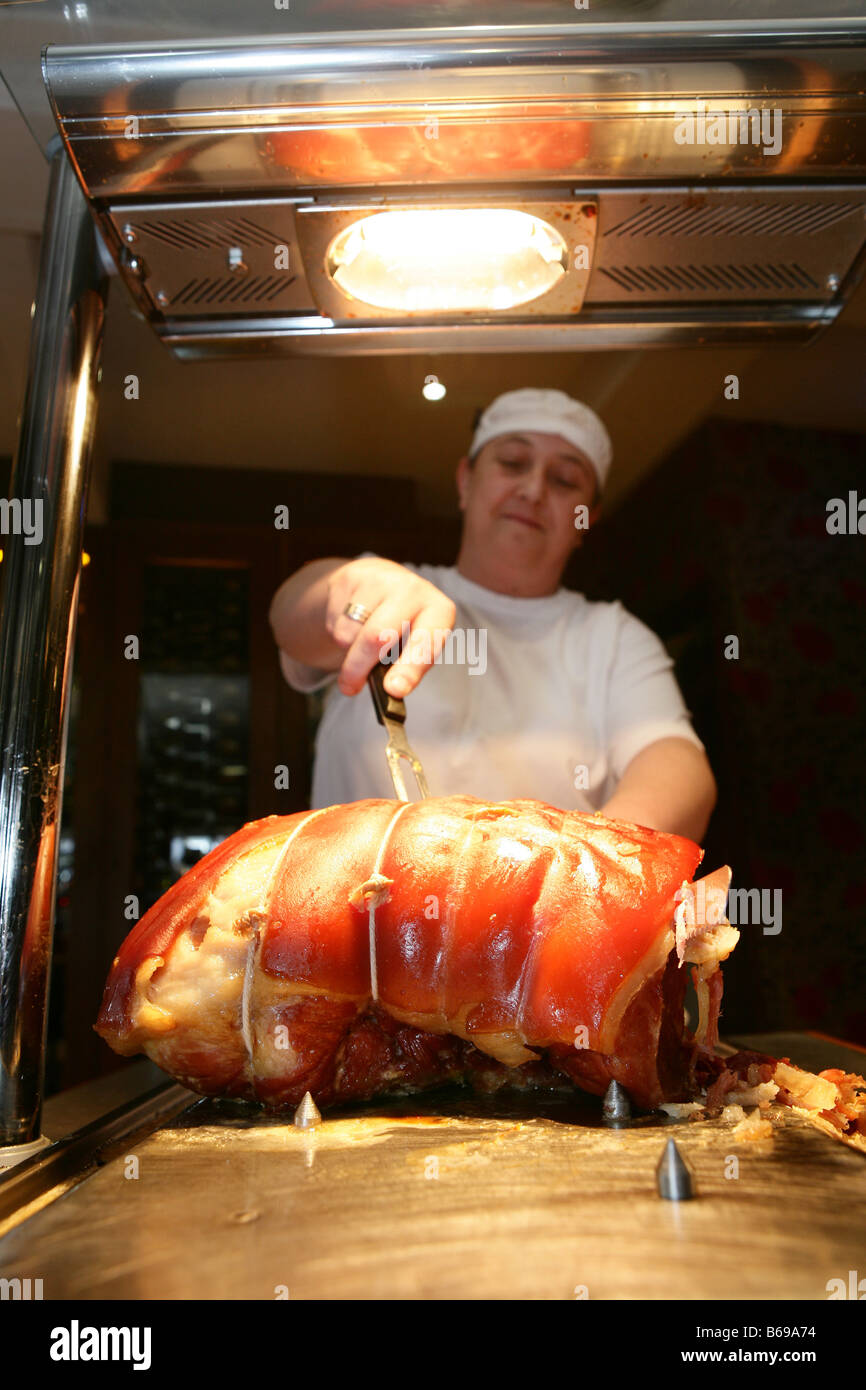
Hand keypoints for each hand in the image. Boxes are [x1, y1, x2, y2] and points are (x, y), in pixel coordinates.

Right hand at [325, 557, 455, 697]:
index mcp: (439, 611)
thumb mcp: (414, 646)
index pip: (426, 642)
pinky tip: (350, 622)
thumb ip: (405, 667)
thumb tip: (391, 690)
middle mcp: (413, 589)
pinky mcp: (352, 575)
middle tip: (350, 687)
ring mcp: (381, 579)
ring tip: (359, 644)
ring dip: (347, 650)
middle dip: (360, 667)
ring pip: (349, 632)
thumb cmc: (402, 625)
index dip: (410, 668)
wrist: (380, 583)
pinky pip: (335, 620)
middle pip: (378, 635)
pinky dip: (337, 631)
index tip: (394, 690)